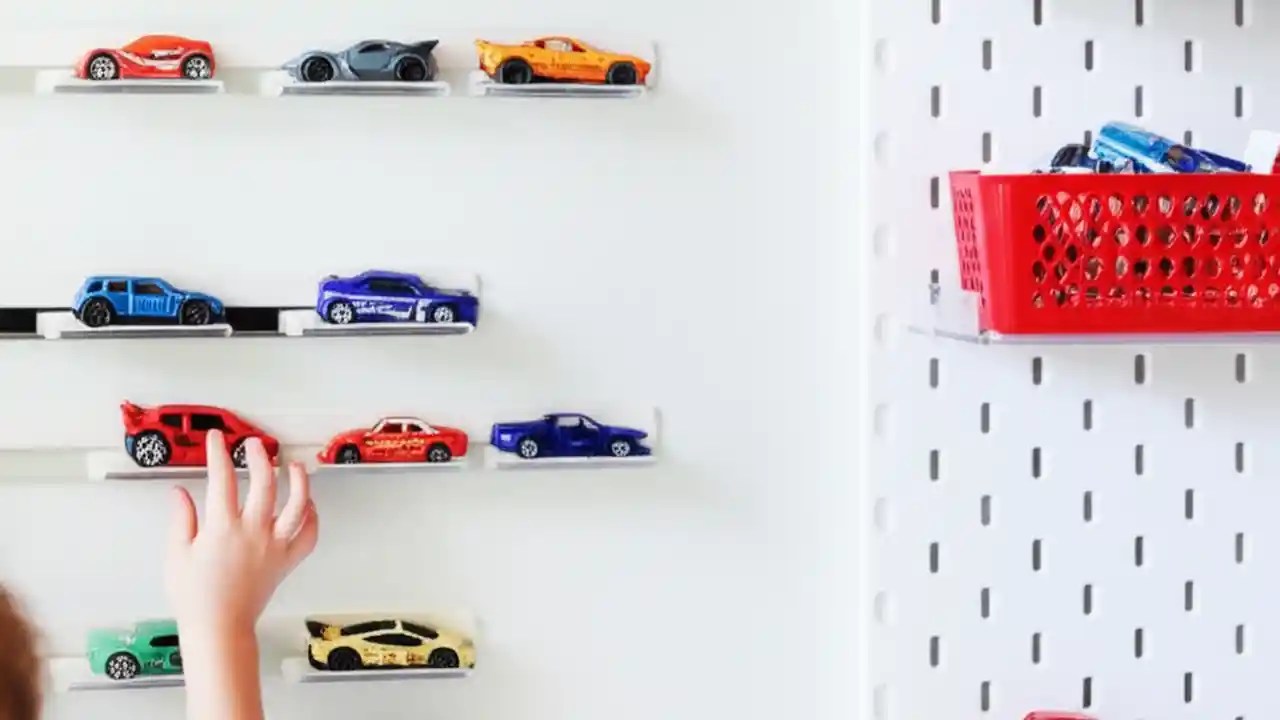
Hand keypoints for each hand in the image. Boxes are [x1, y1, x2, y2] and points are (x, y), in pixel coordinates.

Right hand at [166, 429, 318, 638]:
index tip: (216, 439)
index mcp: (222, 528)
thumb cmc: (196, 597)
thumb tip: (180, 492)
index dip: (218, 454)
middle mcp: (253, 532)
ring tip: (295, 467)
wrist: (219, 627)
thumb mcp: (177, 555)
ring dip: (299, 482)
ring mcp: (275, 546)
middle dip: (260, 457)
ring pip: (297, 506)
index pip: (222, 479)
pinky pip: (309, 535)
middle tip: (254, 445)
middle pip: (265, 483)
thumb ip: (182, 519)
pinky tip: (307, 505)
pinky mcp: (287, 561)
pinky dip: (312, 517)